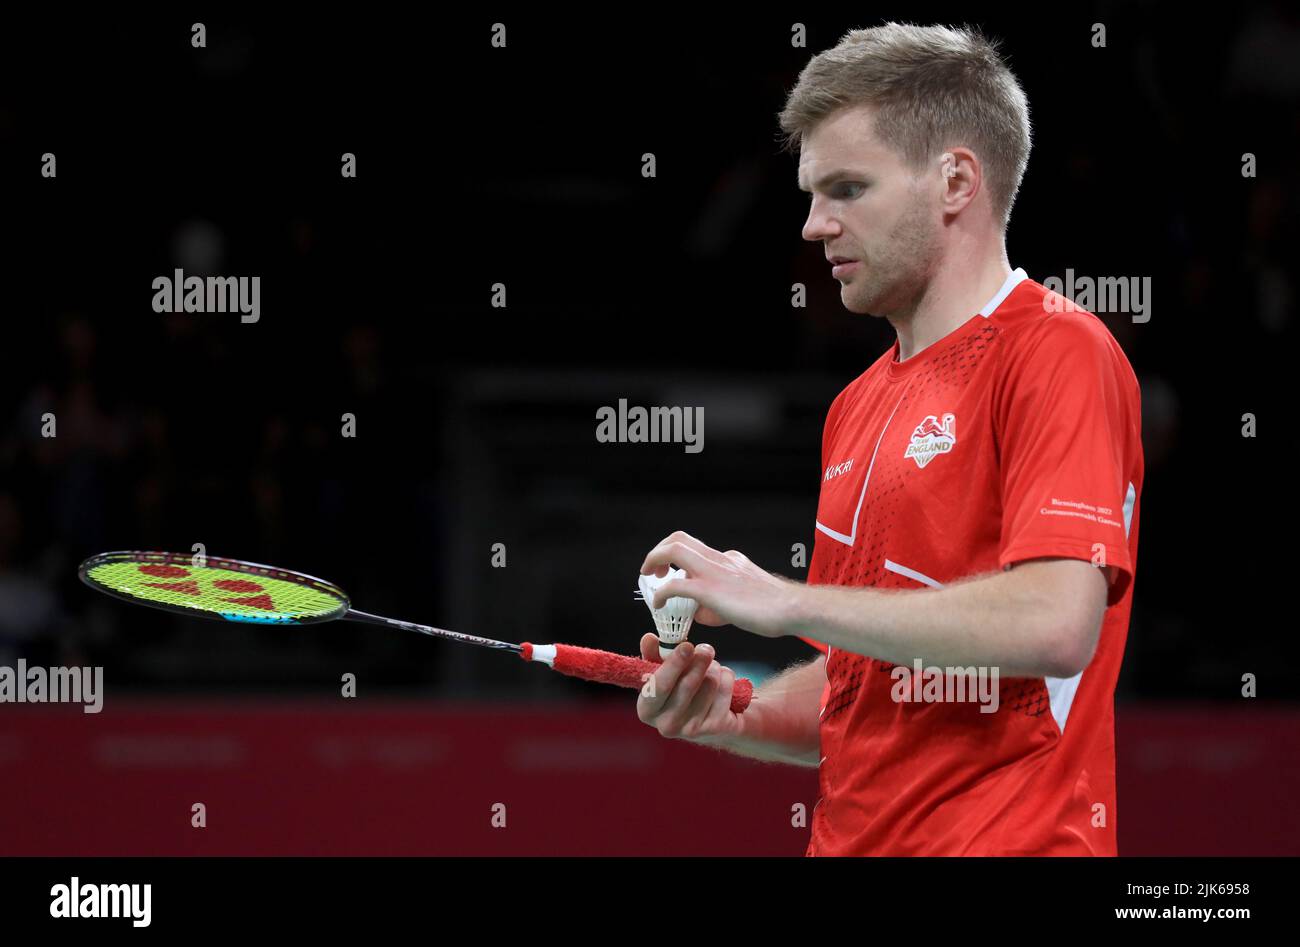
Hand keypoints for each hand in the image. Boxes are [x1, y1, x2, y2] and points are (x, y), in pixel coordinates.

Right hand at [635, 635, 743, 742]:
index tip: (686, 646)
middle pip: (687, 684)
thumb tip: (648, 639)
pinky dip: (727, 678)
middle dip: (699, 661)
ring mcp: (692, 729)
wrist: (711, 717)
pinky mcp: (716, 727)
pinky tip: (722, 682)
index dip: (674, 664)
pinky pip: (725, 690)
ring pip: (709, 683)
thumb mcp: (664, 671)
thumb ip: (653, 654)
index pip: (659, 686)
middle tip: (706, 649)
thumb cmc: (681, 690)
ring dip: (713, 668)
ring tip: (710, 669)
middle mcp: (666, 725)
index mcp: (647, 710)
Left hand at [640, 530, 797, 637]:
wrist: (792, 608)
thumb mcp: (741, 599)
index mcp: (727, 560)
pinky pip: (675, 585)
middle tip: (653, 569)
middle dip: (659, 550)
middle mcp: (719, 559)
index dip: (677, 559)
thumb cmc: (774, 608)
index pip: (695, 550)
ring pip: (674, 550)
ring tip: (650, 577)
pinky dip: (661, 592)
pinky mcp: (710, 590)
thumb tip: (697, 612)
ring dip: (655, 560)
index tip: (670, 573)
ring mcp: (713, 571)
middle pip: (679, 538)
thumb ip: (717, 603)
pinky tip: (658, 604)